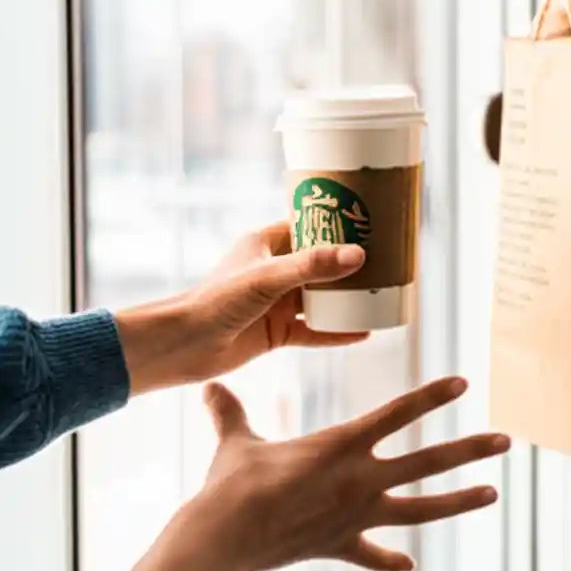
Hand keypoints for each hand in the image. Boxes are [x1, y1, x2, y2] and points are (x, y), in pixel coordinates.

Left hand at [116, 222, 370, 395]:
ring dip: (348, 299)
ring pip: (322, 297)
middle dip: (352, 264)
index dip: (339, 225)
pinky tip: (365, 333)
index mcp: (266, 243)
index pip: (310, 226)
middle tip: (388, 261)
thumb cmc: (214, 301)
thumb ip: (312, 266)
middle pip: (322, 263)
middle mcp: (274, 270)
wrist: (182, 347)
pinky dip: (338, 332)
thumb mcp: (267, 278)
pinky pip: (315, 330)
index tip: (371, 223)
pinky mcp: (277, 331)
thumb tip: (359, 256)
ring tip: (383, 295)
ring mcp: (276, 302)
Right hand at [122, 377, 509, 570]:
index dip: (432, 396)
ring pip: (421, 509)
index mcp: (341, 445)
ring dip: (459, 502)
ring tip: (492, 495)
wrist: (225, 537)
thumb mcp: (236, 441)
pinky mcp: (342, 545)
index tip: (463, 383)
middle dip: (470, 450)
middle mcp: (360, 479)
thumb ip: (230, 412)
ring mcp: (357, 516)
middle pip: (429, 462)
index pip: (398, 413)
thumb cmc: (231, 484)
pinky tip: (408, 565)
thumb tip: (211, 386)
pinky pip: (372, 554)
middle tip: (505, 440)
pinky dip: (389, 560)